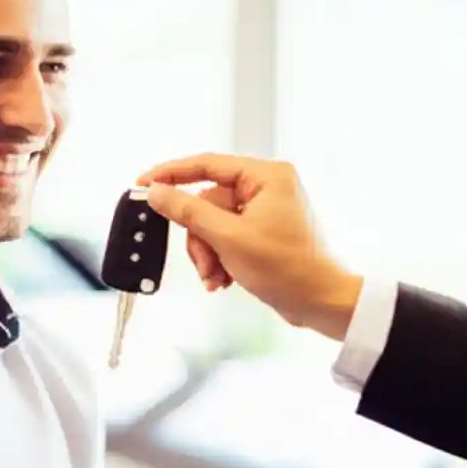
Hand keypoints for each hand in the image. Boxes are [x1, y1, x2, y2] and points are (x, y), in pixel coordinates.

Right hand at [137, 153, 362, 340]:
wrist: (322, 303)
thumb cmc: (288, 268)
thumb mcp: (229, 238)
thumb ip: (189, 211)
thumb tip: (157, 192)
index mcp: (266, 176)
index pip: (207, 164)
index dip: (171, 174)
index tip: (144, 184)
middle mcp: (267, 187)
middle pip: (207, 202)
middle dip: (199, 238)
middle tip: (203, 265)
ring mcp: (265, 210)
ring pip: (213, 224)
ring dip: (208, 254)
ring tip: (215, 278)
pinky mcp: (262, 232)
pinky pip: (226, 237)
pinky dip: (219, 258)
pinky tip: (224, 279)